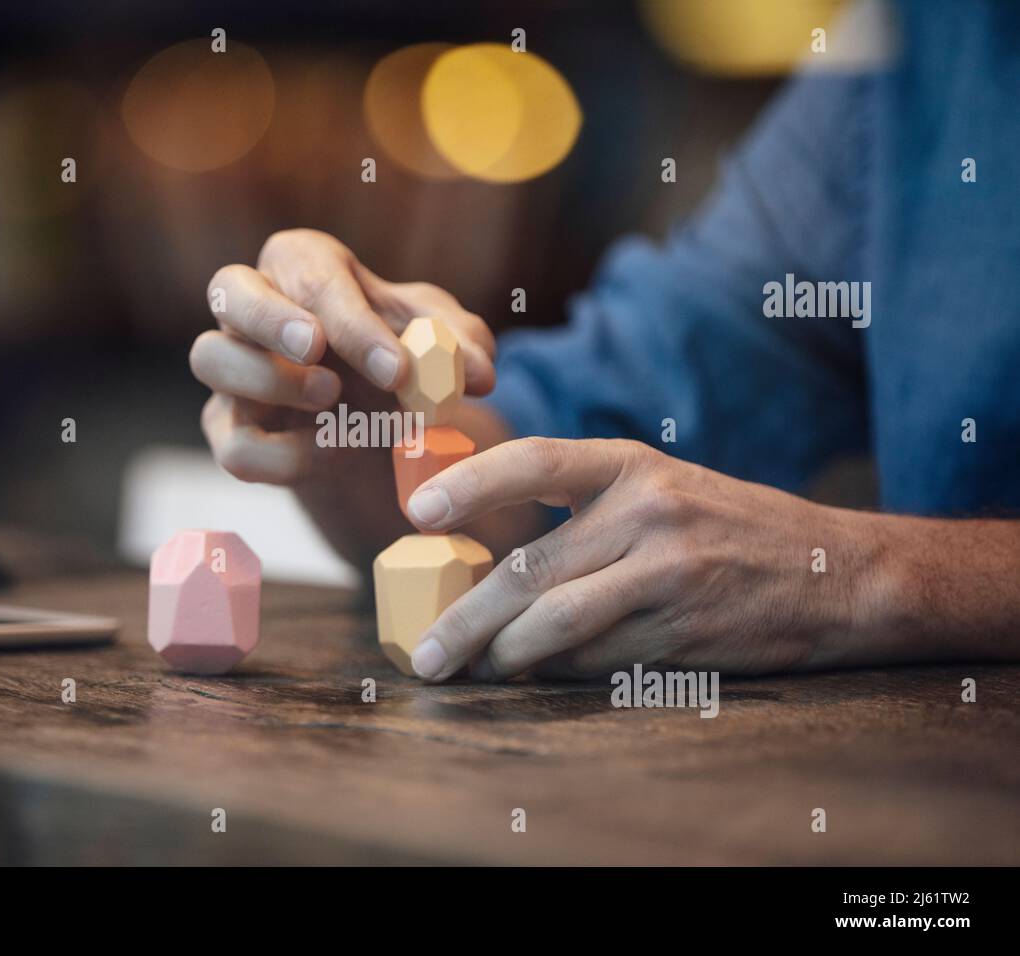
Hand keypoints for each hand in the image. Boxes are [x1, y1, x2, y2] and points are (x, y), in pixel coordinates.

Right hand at [190, 229, 495, 484]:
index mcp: (306, 265)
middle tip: (318, 353)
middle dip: (270, 320)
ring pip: (208, 357)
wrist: (375, 413)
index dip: (353, 324)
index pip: (314, 276)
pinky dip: (279, 458)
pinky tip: (330, 455)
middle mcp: (254, 306)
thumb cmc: (398, 351)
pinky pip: (232, 443)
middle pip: (227, 289)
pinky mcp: (228, 425)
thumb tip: (479, 374)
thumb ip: (461, 345)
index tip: (397, 371)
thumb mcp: (439, 338)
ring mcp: (232, 365)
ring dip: (267, 380)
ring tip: (332, 403)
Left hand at [404, 438, 894, 681]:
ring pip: (556, 624)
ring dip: (502, 656)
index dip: (471, 485)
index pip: (536, 462)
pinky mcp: (683, 631)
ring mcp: (668, 574)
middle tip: (424, 653)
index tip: (417, 512)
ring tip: (470, 669)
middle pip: (529, 569)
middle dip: (463, 618)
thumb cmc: (730, 528)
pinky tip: (540, 674)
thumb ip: (584, 513)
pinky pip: (598, 659)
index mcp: (633, 465)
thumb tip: (491, 564)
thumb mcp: (663, 489)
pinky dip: (559, 671)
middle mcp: (647, 512)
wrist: (836, 574)